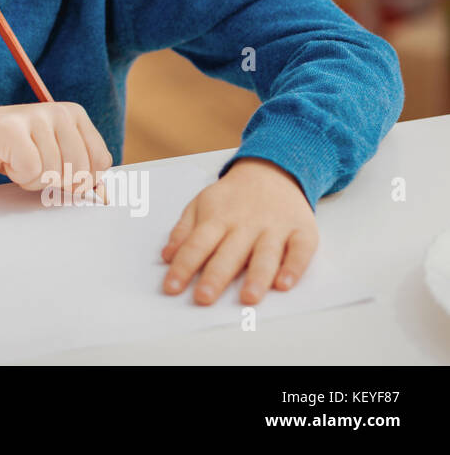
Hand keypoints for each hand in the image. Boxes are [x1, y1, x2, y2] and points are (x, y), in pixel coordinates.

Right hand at [0, 102, 113, 197]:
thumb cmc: (13, 150)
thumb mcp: (54, 155)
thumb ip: (80, 170)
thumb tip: (103, 195)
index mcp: (74, 115)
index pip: (100, 160)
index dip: (82, 179)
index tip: (60, 175)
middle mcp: (58, 112)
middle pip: (79, 170)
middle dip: (56, 180)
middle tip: (35, 166)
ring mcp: (36, 118)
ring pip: (53, 173)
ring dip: (33, 179)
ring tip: (18, 160)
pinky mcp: (13, 131)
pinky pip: (32, 171)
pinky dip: (18, 175)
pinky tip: (7, 160)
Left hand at [161, 157, 318, 305]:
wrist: (272, 171)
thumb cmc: (232, 197)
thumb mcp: (201, 204)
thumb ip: (183, 230)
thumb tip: (167, 256)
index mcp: (217, 218)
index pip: (197, 244)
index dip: (183, 266)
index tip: (171, 287)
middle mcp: (246, 223)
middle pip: (229, 253)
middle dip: (215, 276)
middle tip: (204, 298)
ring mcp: (275, 227)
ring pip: (265, 254)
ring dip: (256, 277)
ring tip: (248, 298)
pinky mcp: (302, 231)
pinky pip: (300, 251)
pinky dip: (294, 267)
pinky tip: (284, 284)